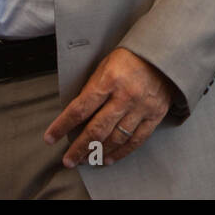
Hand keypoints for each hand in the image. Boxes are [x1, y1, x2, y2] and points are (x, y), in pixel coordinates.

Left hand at [45, 48, 173, 168]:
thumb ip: (92, 89)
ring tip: (85, 161)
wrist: (164, 54)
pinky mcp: (155, 115)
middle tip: (68, 160)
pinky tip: (108, 159)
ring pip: (116, 138)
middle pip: (97, 129)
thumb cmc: (129, 59)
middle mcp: (125, 96)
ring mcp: (141, 107)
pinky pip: (136, 140)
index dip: (62, 126)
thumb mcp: (105, 66)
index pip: (80, 108)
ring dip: (98, 153)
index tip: (50, 138)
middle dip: (79, 148)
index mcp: (109, 80)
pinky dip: (121, 152)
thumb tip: (76, 116)